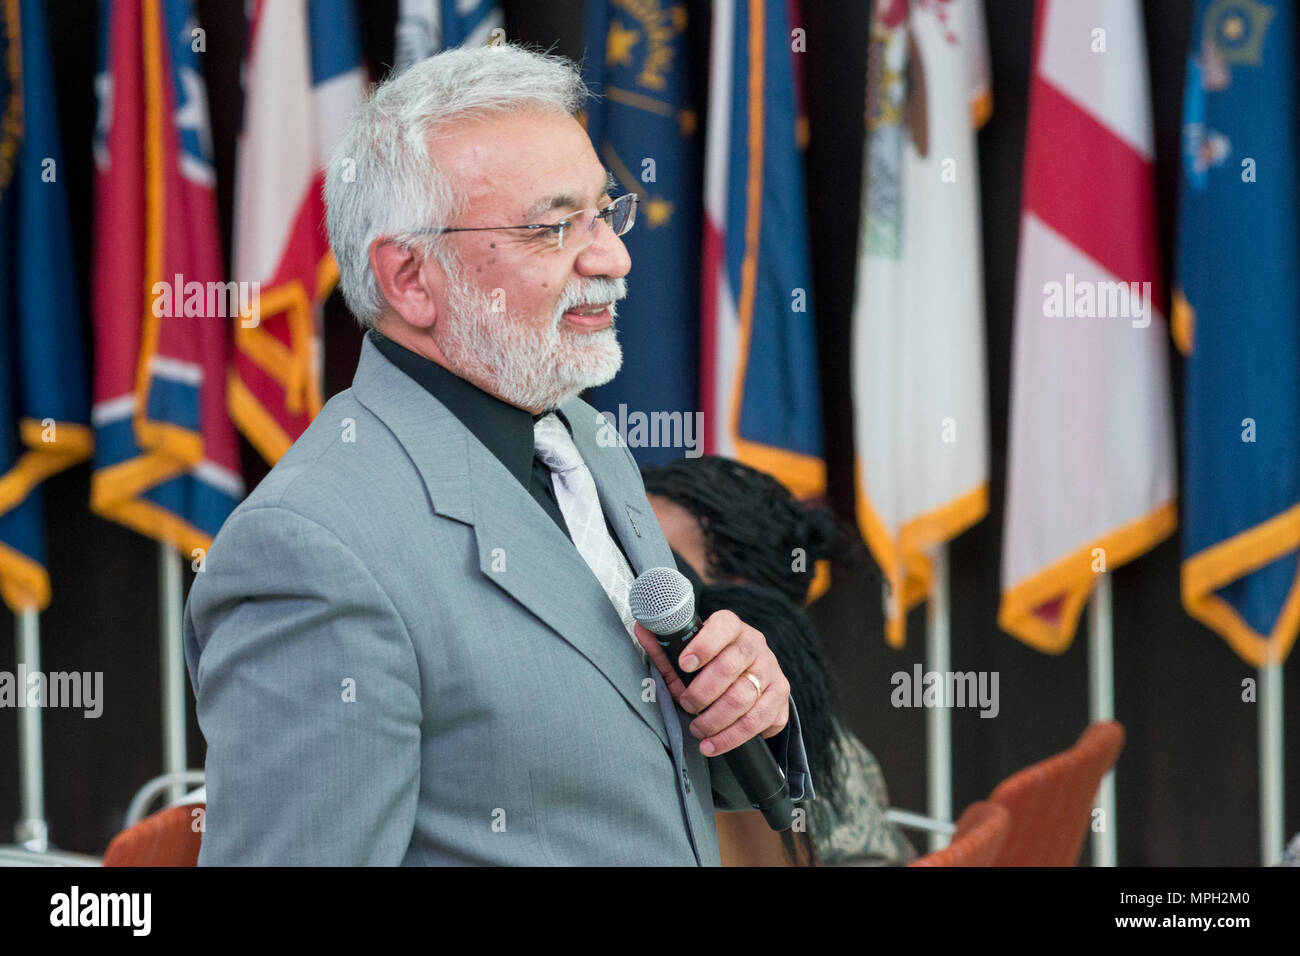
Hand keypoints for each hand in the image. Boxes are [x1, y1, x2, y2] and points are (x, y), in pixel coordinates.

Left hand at [634, 609, 789, 757]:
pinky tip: (712, 744)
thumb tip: (642, 629)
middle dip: (702, 693)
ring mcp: (771, 671)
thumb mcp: (687, 657)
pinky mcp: (780, 697)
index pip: (723, 626)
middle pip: (729, 667)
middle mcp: (755, 645)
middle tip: (687, 705)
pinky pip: (757, 721)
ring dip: (714, 719)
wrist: (750, 678)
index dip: (703, 645)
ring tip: (697, 729)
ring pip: (742, 698)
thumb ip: (665, 648)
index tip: (684, 664)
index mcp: (732, 627)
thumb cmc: (711, 665)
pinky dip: (730, 738)